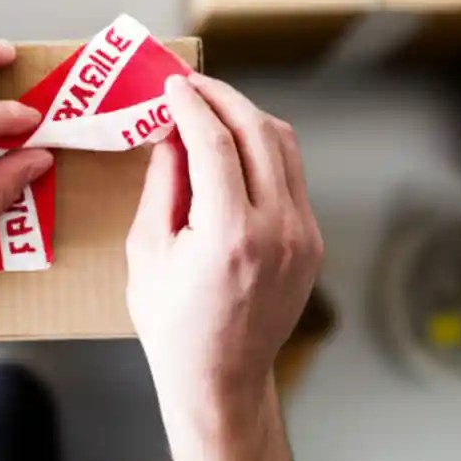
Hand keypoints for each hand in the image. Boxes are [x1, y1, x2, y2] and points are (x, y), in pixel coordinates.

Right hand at [126, 73, 322, 402]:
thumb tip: (172, 133)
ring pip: (285, 147)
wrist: (221, 377)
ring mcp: (303, 235)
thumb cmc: (173, 323)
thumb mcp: (147, 251)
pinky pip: (292, 176)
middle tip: (192, 84)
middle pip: (258, 132)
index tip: (172, 83)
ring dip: (248, 118)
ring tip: (212, 109)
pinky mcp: (313, 242)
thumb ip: (162, 185)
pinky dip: (264, 151)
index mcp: (229, 235)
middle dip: (223, 97)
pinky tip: (234, 149)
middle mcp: (277, 230)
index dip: (191, 104)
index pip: (214, 142)